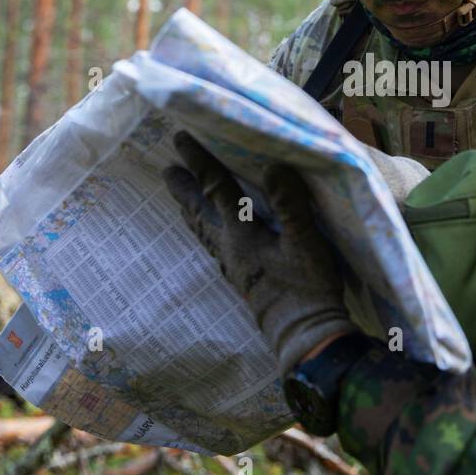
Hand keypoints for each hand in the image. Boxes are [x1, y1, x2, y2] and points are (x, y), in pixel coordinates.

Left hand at [162, 132, 354, 376]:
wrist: (304, 335)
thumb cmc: (307, 286)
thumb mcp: (305, 241)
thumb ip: (290, 203)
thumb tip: (274, 166)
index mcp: (241, 233)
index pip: (216, 190)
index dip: (200, 163)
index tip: (181, 139)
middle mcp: (229, 246)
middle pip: (200, 211)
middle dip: (185, 188)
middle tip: (167, 169)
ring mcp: (233, 264)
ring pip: (204, 231)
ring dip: (191, 210)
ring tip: (180, 199)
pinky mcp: (242, 277)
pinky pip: (214, 245)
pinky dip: (206, 232)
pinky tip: (212, 235)